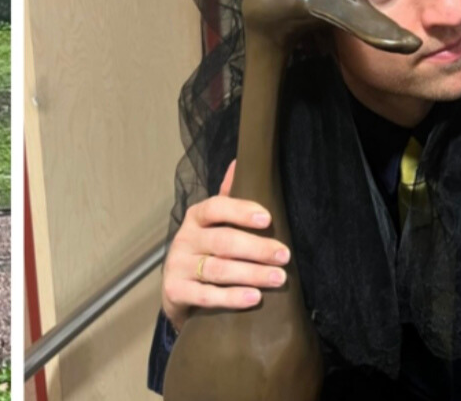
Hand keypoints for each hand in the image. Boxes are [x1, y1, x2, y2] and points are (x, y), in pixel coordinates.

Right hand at [161, 160, 291, 331]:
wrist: (177, 292)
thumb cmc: (204, 252)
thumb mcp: (213, 224)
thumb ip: (227, 197)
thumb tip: (240, 162)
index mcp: (195, 218)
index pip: (215, 208)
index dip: (240, 211)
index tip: (267, 219)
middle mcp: (184, 239)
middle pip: (222, 241)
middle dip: (256, 248)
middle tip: (284, 255)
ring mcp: (178, 266)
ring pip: (217, 269)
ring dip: (251, 274)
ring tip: (278, 278)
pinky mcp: (176, 292)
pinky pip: (206, 296)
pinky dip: (231, 297)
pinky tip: (254, 298)